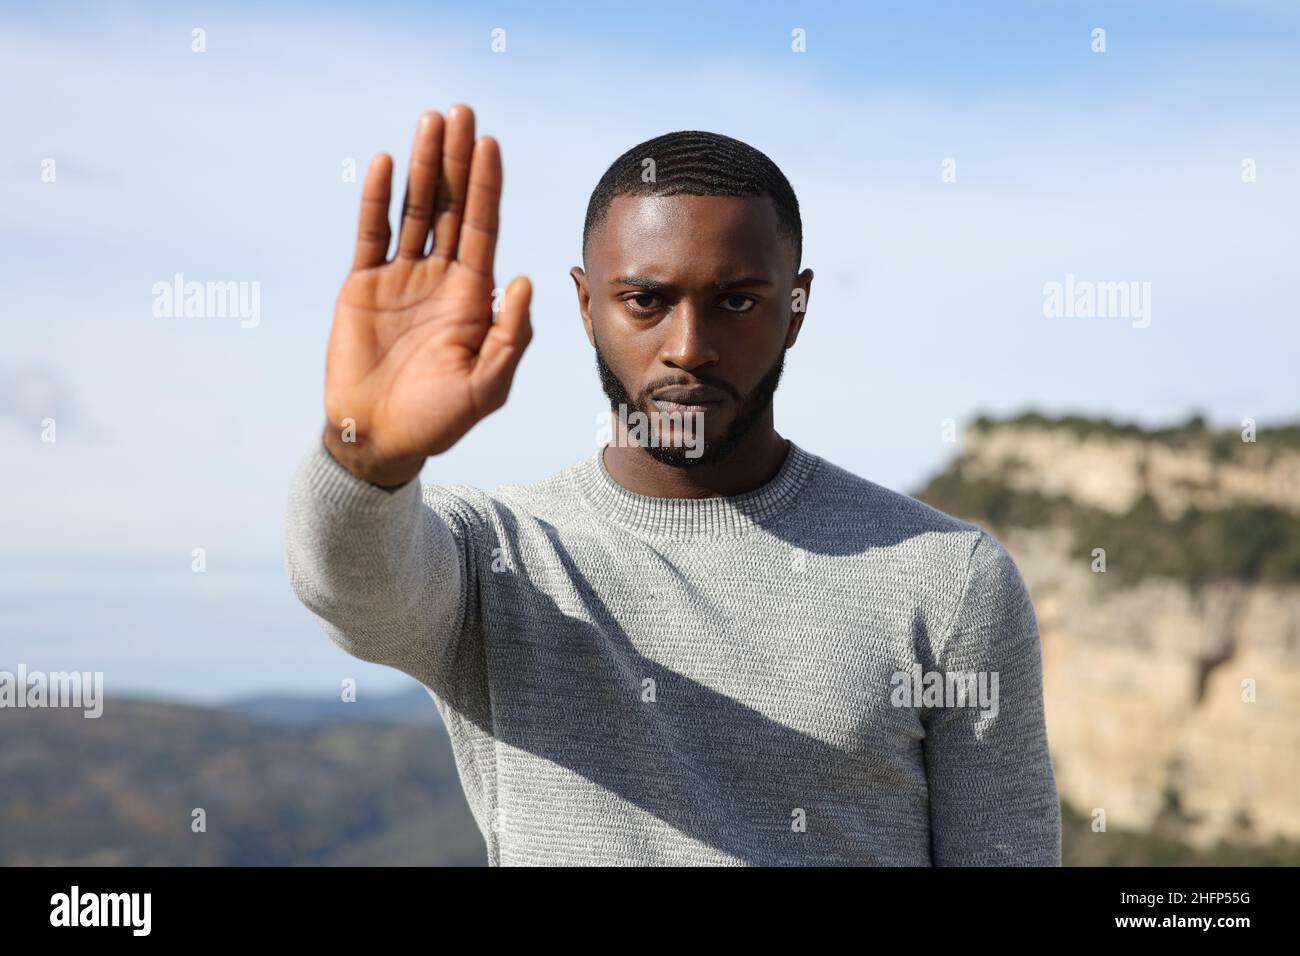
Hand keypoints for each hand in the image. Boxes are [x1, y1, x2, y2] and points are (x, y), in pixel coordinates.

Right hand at [322, 105, 531, 486]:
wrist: (379, 439)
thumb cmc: (438, 420)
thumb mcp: (487, 385)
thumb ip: (511, 336)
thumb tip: (522, 277)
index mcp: (473, 298)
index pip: (484, 229)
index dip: (487, 186)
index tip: (490, 143)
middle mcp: (440, 279)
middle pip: (453, 207)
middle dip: (458, 160)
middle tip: (461, 111)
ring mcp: (401, 279)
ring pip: (414, 210)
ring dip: (424, 166)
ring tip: (430, 121)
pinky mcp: (363, 286)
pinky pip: (371, 233)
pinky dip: (376, 198)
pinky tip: (386, 162)